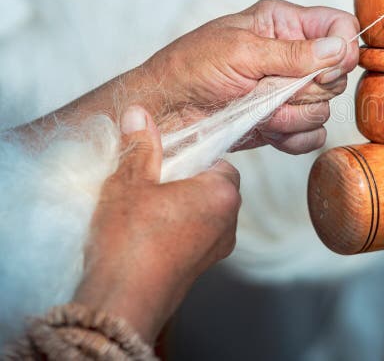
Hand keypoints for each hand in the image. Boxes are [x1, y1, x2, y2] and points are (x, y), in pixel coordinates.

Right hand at [73, 106, 241, 341]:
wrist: (123, 300)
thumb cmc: (130, 239)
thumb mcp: (131, 181)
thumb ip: (141, 146)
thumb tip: (140, 114)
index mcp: (223, 193)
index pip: (219, 160)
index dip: (191, 156)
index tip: (164, 158)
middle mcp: (229, 221)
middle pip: (212, 186)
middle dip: (184, 180)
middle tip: (150, 181)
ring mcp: (218, 248)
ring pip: (203, 212)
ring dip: (178, 206)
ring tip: (144, 207)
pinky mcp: (201, 267)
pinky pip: (194, 236)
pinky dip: (175, 229)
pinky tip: (145, 231)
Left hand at [143, 0, 359, 153]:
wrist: (164, 113)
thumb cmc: (189, 68)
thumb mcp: (240, 51)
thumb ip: (293, 53)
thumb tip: (338, 47)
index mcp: (284, 24)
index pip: (338, 26)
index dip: (342, 47)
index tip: (326, 67)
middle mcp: (293, 56)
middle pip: (337, 75)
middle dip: (306, 88)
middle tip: (270, 87)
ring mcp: (289, 92)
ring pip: (325, 108)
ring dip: (292, 115)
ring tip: (257, 109)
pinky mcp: (285, 124)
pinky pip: (313, 135)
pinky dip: (294, 138)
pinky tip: (269, 130)